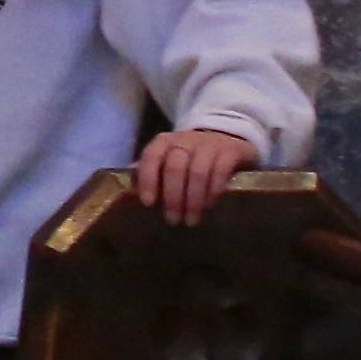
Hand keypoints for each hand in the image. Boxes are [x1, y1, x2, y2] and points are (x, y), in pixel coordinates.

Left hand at [135, 125, 253, 224]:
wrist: (228, 140)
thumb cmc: (191, 155)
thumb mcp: (169, 158)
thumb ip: (152, 169)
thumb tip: (129, 187)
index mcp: (164, 142)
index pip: (151, 157)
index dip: (148, 179)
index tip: (148, 203)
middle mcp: (185, 140)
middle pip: (175, 168)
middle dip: (172, 197)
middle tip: (173, 219)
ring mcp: (209, 144)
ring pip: (197, 172)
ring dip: (193, 199)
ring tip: (191, 219)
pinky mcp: (230, 150)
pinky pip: (220, 171)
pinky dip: (213, 191)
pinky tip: (209, 206)